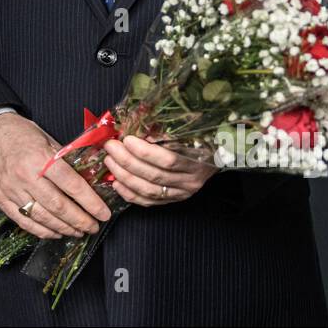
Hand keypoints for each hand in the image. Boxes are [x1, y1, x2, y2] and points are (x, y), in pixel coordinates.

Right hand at [0, 113, 111, 240]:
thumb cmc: (20, 134)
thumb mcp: (48, 138)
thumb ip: (66, 159)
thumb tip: (89, 178)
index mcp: (41, 158)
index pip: (72, 185)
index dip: (91, 203)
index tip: (103, 213)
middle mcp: (25, 176)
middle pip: (58, 206)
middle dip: (80, 220)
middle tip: (93, 226)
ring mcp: (11, 189)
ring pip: (42, 217)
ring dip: (64, 228)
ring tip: (78, 231)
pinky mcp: (1, 199)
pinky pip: (24, 221)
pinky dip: (42, 231)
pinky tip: (56, 233)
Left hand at [102, 136, 217, 205]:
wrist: (217, 156)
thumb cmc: (201, 139)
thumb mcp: (190, 131)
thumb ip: (166, 130)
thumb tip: (137, 126)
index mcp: (197, 161)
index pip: (168, 160)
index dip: (145, 152)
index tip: (127, 139)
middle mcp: (190, 181)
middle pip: (154, 175)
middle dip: (127, 161)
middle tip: (111, 147)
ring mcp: (182, 193)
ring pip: (149, 190)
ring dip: (125, 177)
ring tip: (110, 162)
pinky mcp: (173, 200)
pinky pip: (149, 202)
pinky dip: (130, 194)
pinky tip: (117, 183)